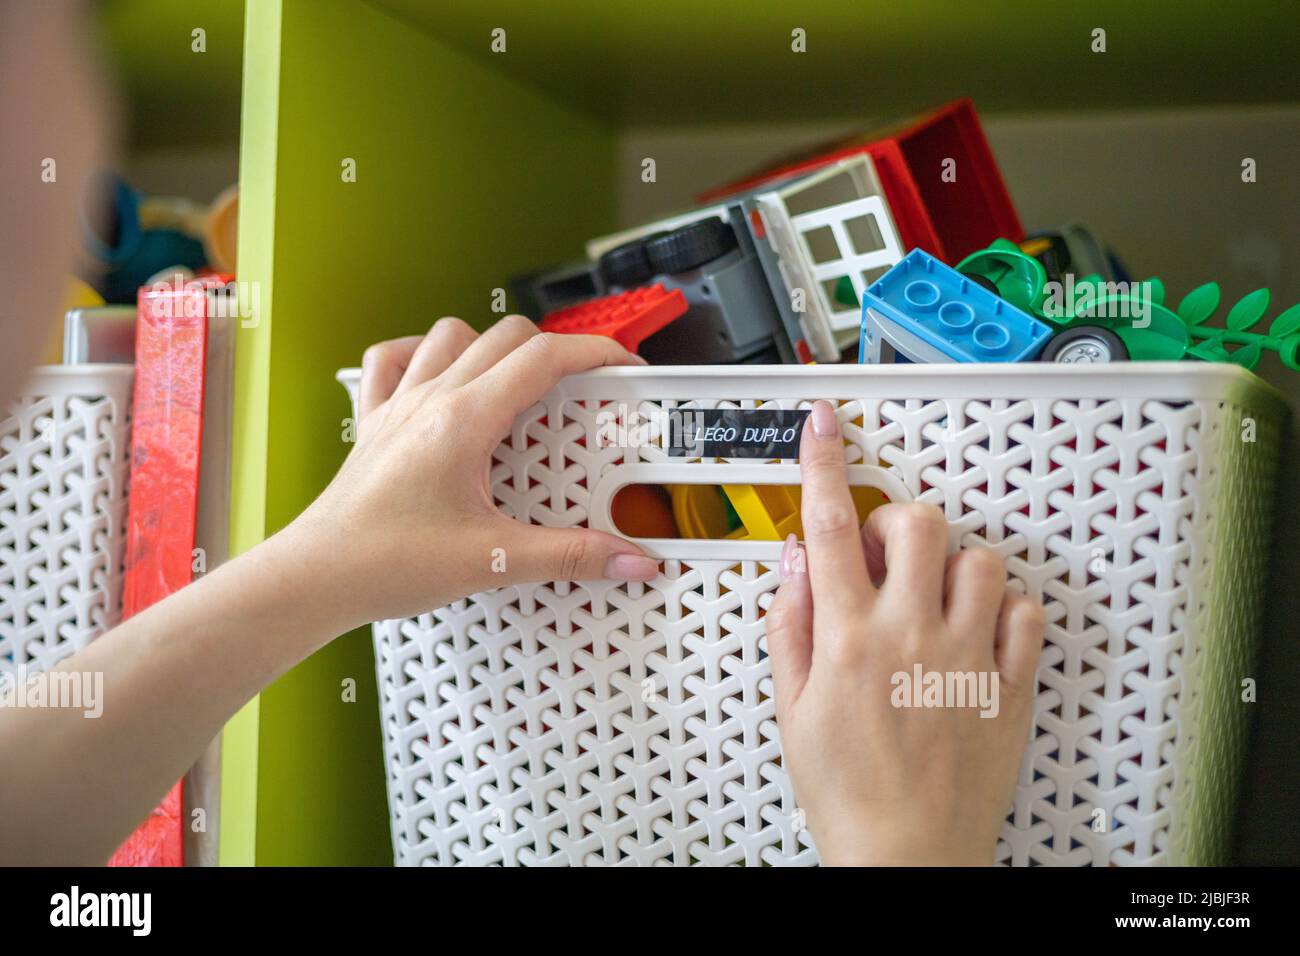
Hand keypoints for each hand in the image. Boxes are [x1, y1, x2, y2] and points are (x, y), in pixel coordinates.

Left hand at [286, 316, 660, 628]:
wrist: (315, 578)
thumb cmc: (386, 564)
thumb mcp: (494, 561)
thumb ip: (571, 556)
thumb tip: (631, 558)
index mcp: (464, 420)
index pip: (544, 358)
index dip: (596, 353)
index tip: (624, 368)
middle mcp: (430, 399)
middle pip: (506, 335)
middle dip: (556, 352)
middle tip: (581, 390)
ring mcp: (398, 406)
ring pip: (450, 334)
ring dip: (491, 345)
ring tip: (517, 384)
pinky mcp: (374, 423)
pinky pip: (391, 360)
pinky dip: (420, 353)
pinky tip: (439, 376)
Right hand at [766, 400, 1045, 865]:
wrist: (906, 857)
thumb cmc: (845, 791)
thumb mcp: (790, 710)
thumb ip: (789, 624)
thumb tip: (795, 560)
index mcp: (848, 640)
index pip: (831, 526)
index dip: (823, 463)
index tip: (823, 425)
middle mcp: (912, 638)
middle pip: (919, 525)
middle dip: (899, 522)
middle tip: (886, 554)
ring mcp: (967, 659)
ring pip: (979, 560)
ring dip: (952, 565)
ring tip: (933, 598)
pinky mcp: (1010, 686)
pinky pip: (1025, 613)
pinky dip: (1003, 607)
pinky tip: (977, 628)